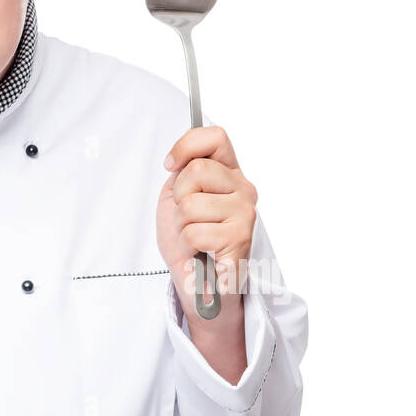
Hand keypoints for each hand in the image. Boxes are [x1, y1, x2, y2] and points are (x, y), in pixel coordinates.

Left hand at [155, 125, 257, 321]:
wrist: (197, 278)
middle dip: (178, 196)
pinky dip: (187, 246)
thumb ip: (184, 171)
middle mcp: (243, 189)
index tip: (171, 165)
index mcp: (230, 173)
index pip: (215, 137)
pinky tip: (198, 251)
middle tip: (185, 215)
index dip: (186, 146)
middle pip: (197, 169)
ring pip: (190, 205)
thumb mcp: (179, 194)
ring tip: (193, 235)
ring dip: (181, 226)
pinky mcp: (239, 240)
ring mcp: (245, 214)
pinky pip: (194, 233)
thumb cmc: (189, 235)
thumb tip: (179, 159)